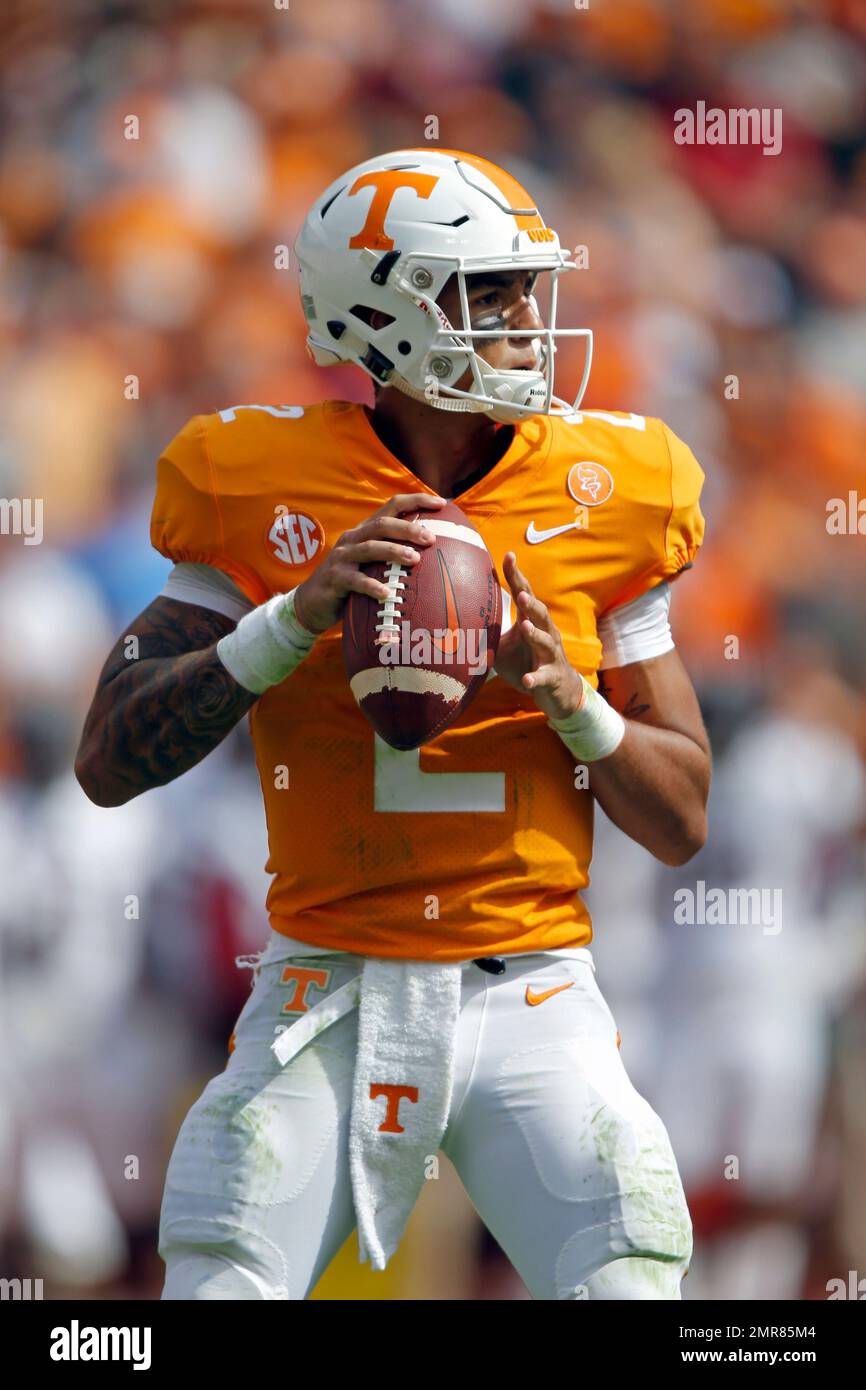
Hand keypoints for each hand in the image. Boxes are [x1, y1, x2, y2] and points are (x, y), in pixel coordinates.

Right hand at [293, 492, 446, 633]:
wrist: (312, 603)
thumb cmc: (350, 583)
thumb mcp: (370, 564)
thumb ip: (392, 556)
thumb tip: (433, 556)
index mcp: (365, 531)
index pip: (392, 505)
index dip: (416, 501)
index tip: (441, 504)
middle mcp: (353, 539)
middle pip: (382, 524)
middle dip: (408, 528)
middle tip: (431, 538)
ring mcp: (342, 558)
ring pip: (370, 548)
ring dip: (394, 552)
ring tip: (415, 559)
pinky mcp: (335, 579)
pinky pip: (355, 581)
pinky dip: (372, 586)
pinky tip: (387, 594)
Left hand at [494, 552, 585, 720]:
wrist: (557, 689)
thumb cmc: (527, 661)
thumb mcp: (503, 646)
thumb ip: (486, 633)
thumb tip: (451, 623)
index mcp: (531, 621)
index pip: (524, 593)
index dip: (517, 576)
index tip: (509, 555)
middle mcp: (545, 633)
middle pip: (540, 614)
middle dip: (531, 603)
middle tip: (521, 594)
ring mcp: (551, 655)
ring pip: (546, 642)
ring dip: (535, 635)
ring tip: (524, 627)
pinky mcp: (552, 676)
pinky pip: (544, 677)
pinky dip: (536, 678)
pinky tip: (527, 680)